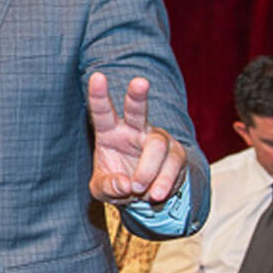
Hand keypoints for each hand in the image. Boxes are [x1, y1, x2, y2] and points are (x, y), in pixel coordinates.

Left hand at [87, 72, 186, 203]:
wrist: (144, 195)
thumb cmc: (117, 184)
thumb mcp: (102, 190)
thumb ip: (107, 186)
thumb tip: (125, 184)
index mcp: (109, 131)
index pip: (102, 112)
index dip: (98, 95)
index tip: (97, 77)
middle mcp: (134, 129)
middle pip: (136, 110)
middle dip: (137, 96)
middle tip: (139, 82)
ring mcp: (156, 139)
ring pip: (157, 144)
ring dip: (148, 169)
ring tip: (140, 190)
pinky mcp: (176, 153)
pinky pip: (173, 163)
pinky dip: (164, 181)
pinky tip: (155, 194)